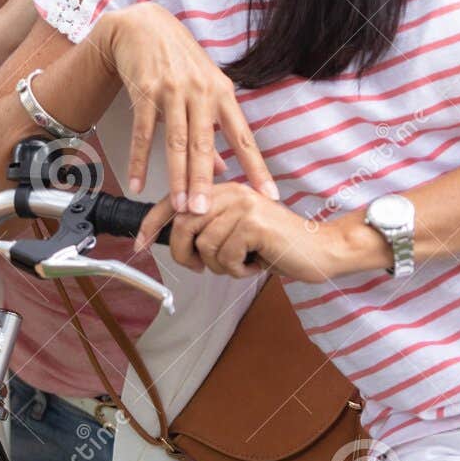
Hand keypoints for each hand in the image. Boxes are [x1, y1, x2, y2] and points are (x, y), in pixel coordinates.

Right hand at [91, 2, 277, 210]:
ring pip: (176, 142)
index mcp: (222, 93)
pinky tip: (138, 183)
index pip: (243, 137)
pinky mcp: (146, 90)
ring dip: (177, 177)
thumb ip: (213, 129)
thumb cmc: (179, 59)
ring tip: (179, 206)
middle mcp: (200, 91)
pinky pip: (143, 132)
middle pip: (205, 144)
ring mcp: (173, 90)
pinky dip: (140, 160)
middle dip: (205, 181)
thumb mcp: (204, 88)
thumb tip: (222, 168)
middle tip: (207, 212)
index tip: (269, 195)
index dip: (256, 167)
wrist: (145, 25)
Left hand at [136, 183, 368, 282]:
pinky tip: (256, 264)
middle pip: (183, 225)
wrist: (321, 249)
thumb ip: (211, 229)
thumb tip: (177, 242)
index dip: (153, 224)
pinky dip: (238, 269)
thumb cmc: (279, 245)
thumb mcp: (239, 232)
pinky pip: (225, 256)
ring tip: (244, 262)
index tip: (138, 244)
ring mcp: (243, 205)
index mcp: (225, 190)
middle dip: (185, 255)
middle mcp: (232, 192)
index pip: (176, 201)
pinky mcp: (253, 223)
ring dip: (221, 266)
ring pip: (204, 246)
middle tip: (202, 268)